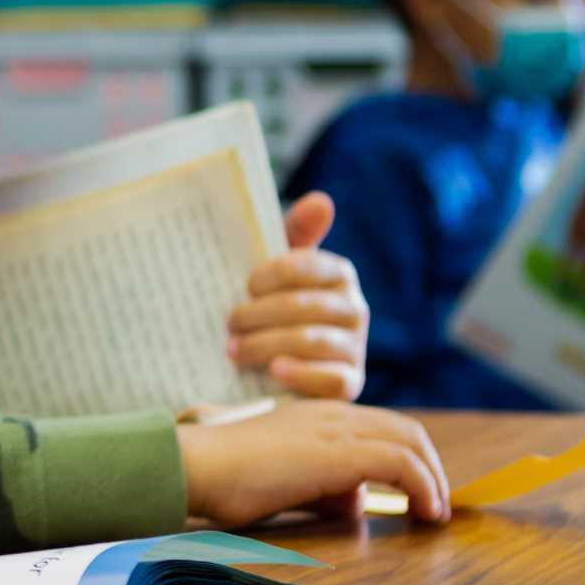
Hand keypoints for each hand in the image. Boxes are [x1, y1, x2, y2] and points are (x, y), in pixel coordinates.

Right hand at [175, 401, 449, 526]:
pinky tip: (424, 511)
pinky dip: (424, 486)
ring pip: (410, 440)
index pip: (379, 426)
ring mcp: (335, 430)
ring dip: (433, 479)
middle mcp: (330, 415)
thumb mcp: (283, 481)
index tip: (415, 493)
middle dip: (430, 468)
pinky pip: (400, 462)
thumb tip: (357, 501)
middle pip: (405, 430)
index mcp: (314, 416)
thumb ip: (322, 487)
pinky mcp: (338, 453)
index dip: (408, 458)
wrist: (194, 466)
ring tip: (434, 513)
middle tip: (434, 505)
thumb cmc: (222, 479)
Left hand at [227, 193, 371, 400]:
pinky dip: (299, 373)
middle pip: (303, 306)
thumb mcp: (279, 270)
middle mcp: (354, 308)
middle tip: (229, 323)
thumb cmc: (275, 307)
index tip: (245, 285)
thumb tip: (321, 200)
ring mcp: (355, 347)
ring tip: (233, 350)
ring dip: (265, 344)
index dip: (269, 275)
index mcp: (338, 273)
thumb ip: (294, 233)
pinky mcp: (350, 383)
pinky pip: (331, 378)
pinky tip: (272, 371)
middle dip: (258, 315)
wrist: (279, 365)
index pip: (304, 265)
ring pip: (311, 341)